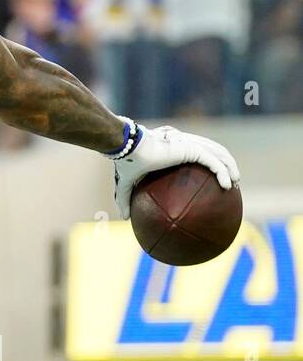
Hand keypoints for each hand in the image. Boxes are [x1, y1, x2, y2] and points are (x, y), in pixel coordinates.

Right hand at [113, 123, 239, 218]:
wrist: (127, 148)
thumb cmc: (126, 162)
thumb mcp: (126, 184)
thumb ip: (126, 199)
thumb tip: (124, 218)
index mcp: (173, 148)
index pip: (196, 150)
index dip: (207, 161)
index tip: (212, 177)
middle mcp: (184, 142)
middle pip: (213, 150)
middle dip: (226, 163)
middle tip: (232, 180)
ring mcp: (189, 144)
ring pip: (219, 154)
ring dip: (231, 167)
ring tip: (236, 183)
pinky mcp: (191, 148)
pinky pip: (214, 162)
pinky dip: (223, 173)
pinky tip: (229, 186)